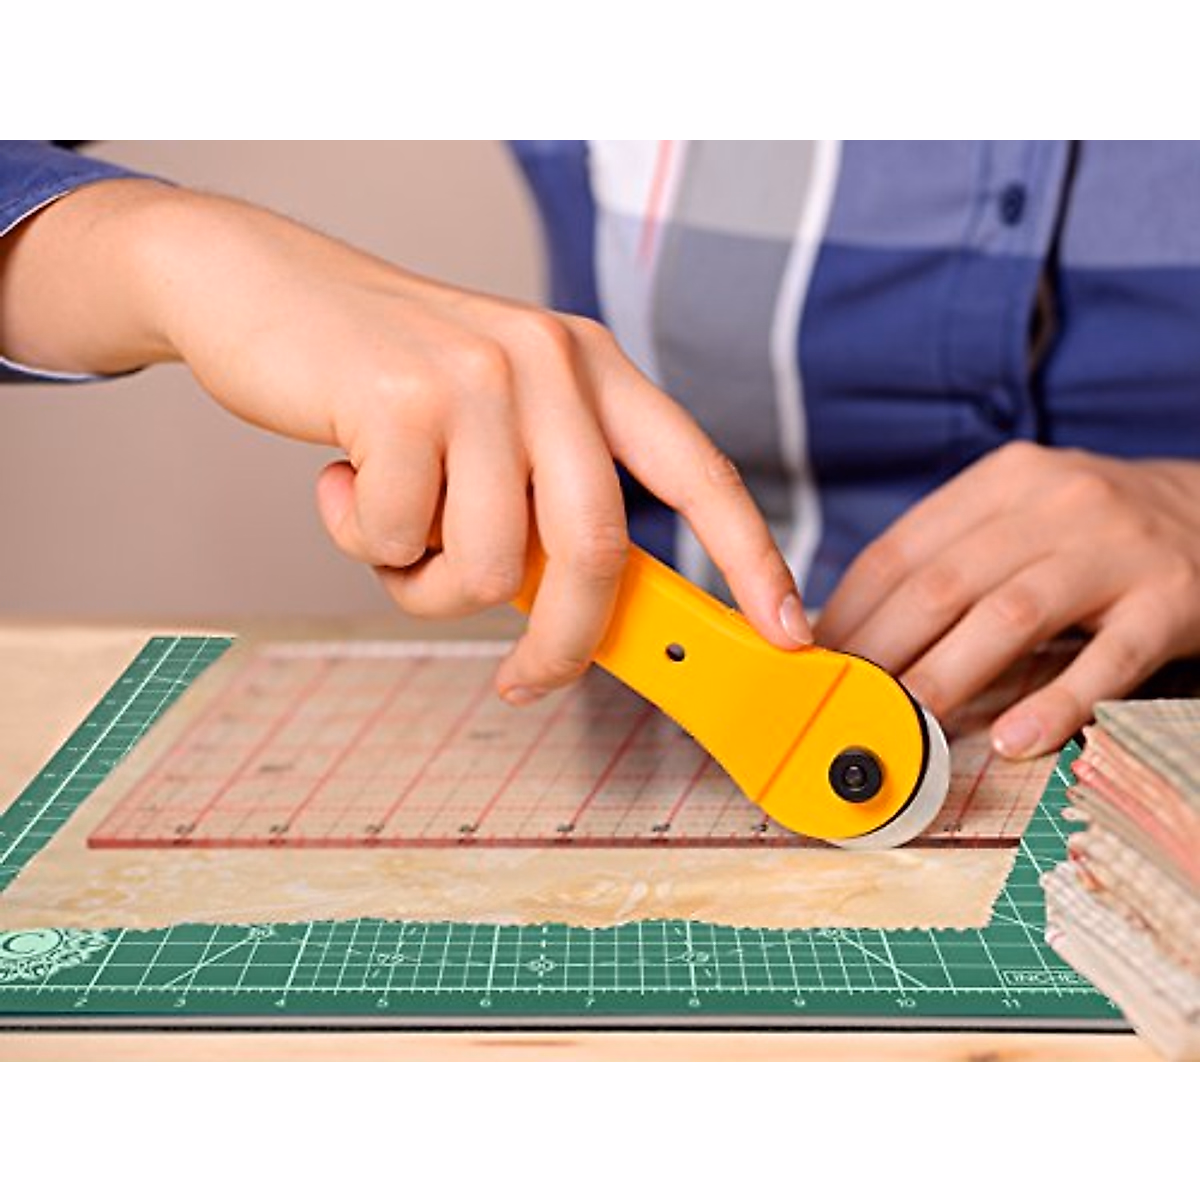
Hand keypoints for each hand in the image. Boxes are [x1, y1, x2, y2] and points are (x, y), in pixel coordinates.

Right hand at [0, 180, 809, 700]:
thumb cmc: (383, 380)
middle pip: (595, 555)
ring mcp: (478, 377)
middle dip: (560, 645)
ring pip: (484, 567)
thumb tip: (584, 617)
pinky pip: (397, 543)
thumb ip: (542, 505)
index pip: (697, 472)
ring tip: (389, 522)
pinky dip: (363, 542)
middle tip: (520, 680)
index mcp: (591, 369)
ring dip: (424, 582)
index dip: (752, 560)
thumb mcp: (492, 427)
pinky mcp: (399, 400)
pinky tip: (340, 479)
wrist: (259, 286)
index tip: (788, 632)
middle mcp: (550, 363)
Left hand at [815, 442, 1199, 757]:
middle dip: (880, 653)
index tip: (814, 663)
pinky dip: (1056, 704)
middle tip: (845, 707)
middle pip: (941, 586)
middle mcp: (1053, 503)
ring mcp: (1114, 549)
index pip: (899, 552)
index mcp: (1000, 482)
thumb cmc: (1095, 530)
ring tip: (905, 727)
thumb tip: (854, 629)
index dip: (848, 614)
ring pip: (1008, 619)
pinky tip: (1014, 741)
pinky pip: (1105, 660)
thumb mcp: (1019, 515)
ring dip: (945, 679)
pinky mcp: (1169, 600)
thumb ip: (948, 558)